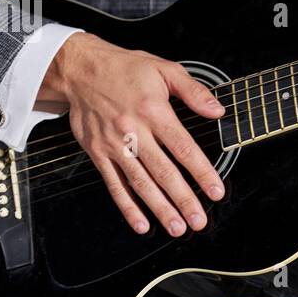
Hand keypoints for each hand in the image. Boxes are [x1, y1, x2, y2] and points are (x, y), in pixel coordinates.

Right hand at [39, 32, 225, 235]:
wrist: (80, 69)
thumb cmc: (124, 69)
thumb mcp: (165, 69)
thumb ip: (194, 91)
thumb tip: (217, 110)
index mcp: (154, 111)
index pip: (183, 148)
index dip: (201, 172)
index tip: (215, 191)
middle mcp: (133, 132)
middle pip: (163, 172)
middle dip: (183, 200)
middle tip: (199, 221)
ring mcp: (114, 146)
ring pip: (140, 183)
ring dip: (159, 209)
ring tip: (176, 227)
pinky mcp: (98, 154)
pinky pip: (114, 185)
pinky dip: (127, 207)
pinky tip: (141, 223)